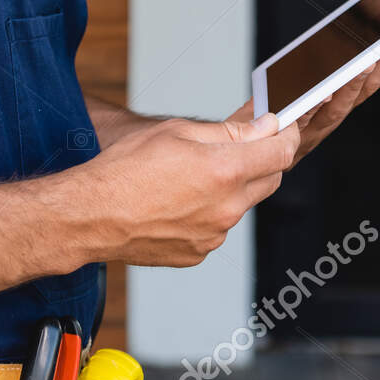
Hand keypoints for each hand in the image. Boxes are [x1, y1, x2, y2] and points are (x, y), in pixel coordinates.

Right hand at [81, 110, 299, 266]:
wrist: (91, 216)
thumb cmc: (126, 169)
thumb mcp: (178, 131)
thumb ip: (229, 132)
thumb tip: (263, 128)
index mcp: (226, 171)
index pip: (281, 152)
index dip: (287, 135)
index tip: (284, 127)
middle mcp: (227, 207)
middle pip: (269, 179)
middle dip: (264, 160)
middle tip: (244, 144)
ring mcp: (214, 234)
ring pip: (241, 204)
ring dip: (232, 187)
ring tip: (192, 175)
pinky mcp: (198, 252)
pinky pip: (217, 227)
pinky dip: (210, 211)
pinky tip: (179, 201)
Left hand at [228, 41, 379, 163]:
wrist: (232, 148)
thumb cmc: (260, 117)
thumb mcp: (288, 87)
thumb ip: (308, 68)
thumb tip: (332, 32)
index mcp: (330, 109)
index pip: (365, 83)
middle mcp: (324, 123)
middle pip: (358, 94)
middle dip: (378, 67)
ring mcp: (306, 133)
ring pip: (336, 109)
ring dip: (352, 85)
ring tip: (364, 60)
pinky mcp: (284, 139)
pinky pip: (303, 120)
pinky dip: (317, 105)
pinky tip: (324, 88)